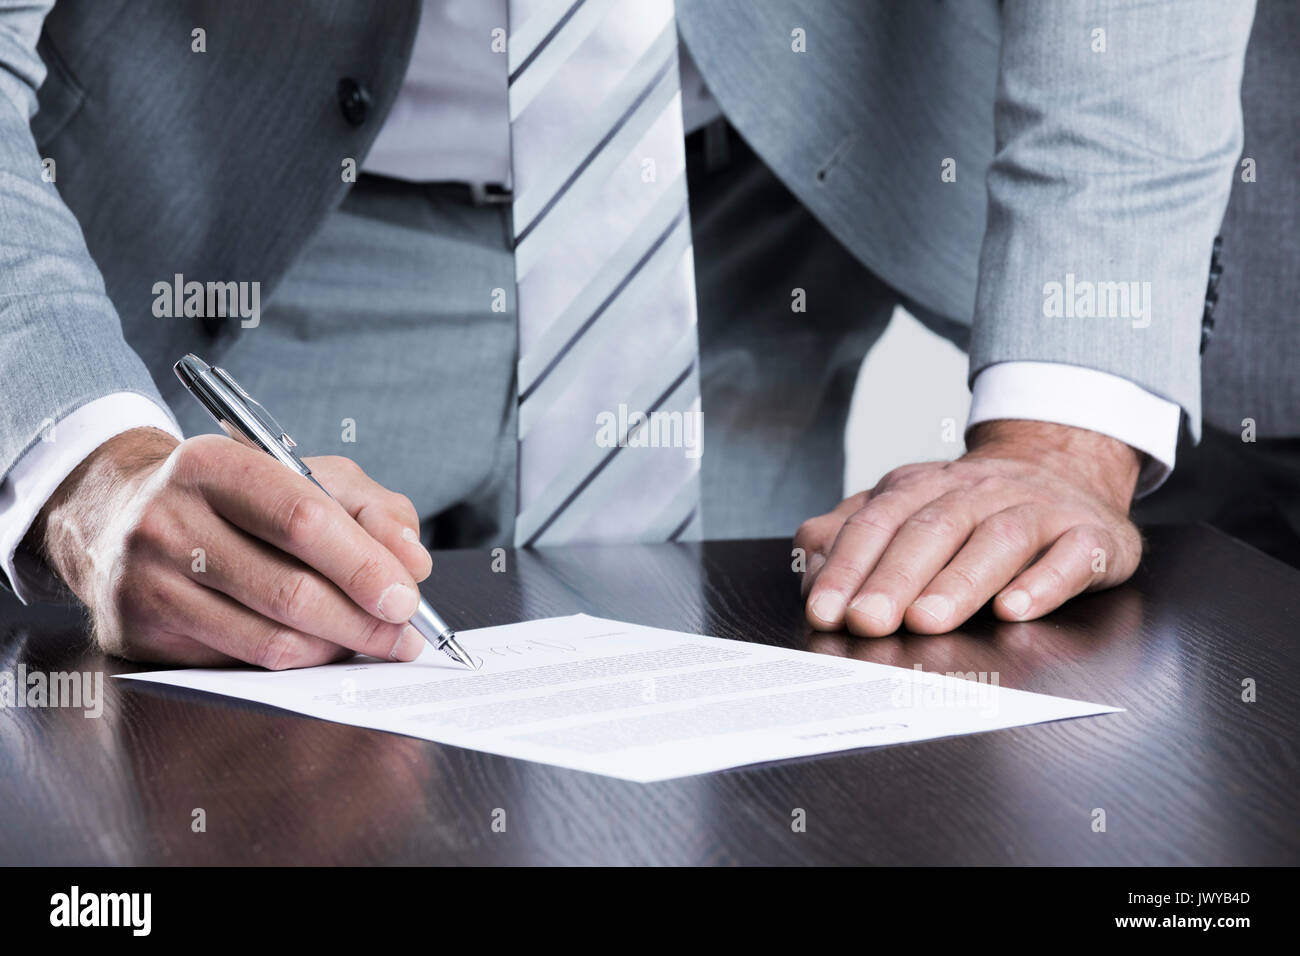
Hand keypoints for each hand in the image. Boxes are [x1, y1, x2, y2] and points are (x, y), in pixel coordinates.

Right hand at [28, 428, 434, 667]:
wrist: (120, 516)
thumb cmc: (236, 497)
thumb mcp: (305, 475)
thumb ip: (371, 509)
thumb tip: (413, 562)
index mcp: (213, 464)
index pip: (303, 519)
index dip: (364, 566)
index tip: (407, 597)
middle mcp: (169, 521)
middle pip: (290, 590)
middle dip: (364, 622)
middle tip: (405, 636)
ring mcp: (149, 581)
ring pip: (270, 640)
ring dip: (338, 650)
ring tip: (374, 644)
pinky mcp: (142, 632)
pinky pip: (243, 664)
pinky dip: (299, 664)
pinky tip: (323, 650)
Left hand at [796, 420, 1142, 635]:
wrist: (1064, 466)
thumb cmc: (968, 508)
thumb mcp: (901, 511)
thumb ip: (847, 537)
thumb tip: (813, 576)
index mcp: (922, 486)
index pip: (878, 523)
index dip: (848, 567)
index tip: (825, 610)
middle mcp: (978, 490)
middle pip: (932, 529)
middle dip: (895, 578)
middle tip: (868, 622)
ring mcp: (1038, 508)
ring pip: (996, 540)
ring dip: (958, 582)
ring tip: (927, 620)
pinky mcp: (1090, 534)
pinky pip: (1070, 554)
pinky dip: (1044, 583)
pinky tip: (1016, 608)